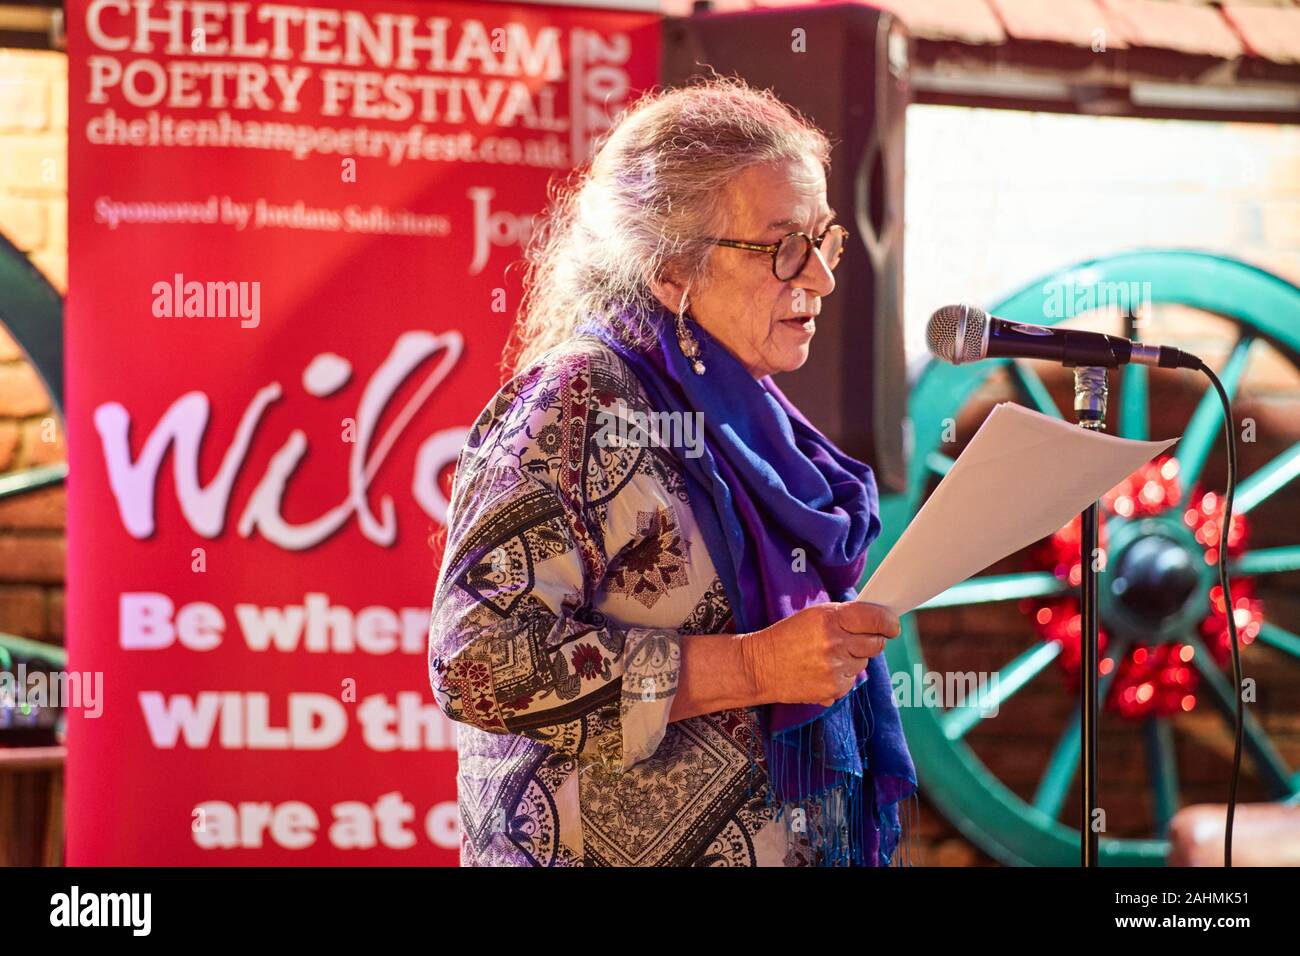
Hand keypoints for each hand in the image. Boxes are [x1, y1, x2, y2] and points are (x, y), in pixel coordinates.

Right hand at [742, 602, 899, 707]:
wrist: (760, 666)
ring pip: (864, 662)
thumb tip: (880, 621)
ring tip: (827, 655)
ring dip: (853, 658)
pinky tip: (822, 670)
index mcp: (831, 619)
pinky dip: (843, 675)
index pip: (876, 619)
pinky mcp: (834, 689)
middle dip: (871, 640)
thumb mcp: (814, 615)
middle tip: (853, 638)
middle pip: (876, 643)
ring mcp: (836, 669)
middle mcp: (836, 643)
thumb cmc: (788, 636)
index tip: (892, 625)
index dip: (889, 622)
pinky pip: (853, 680)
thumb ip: (846, 615)